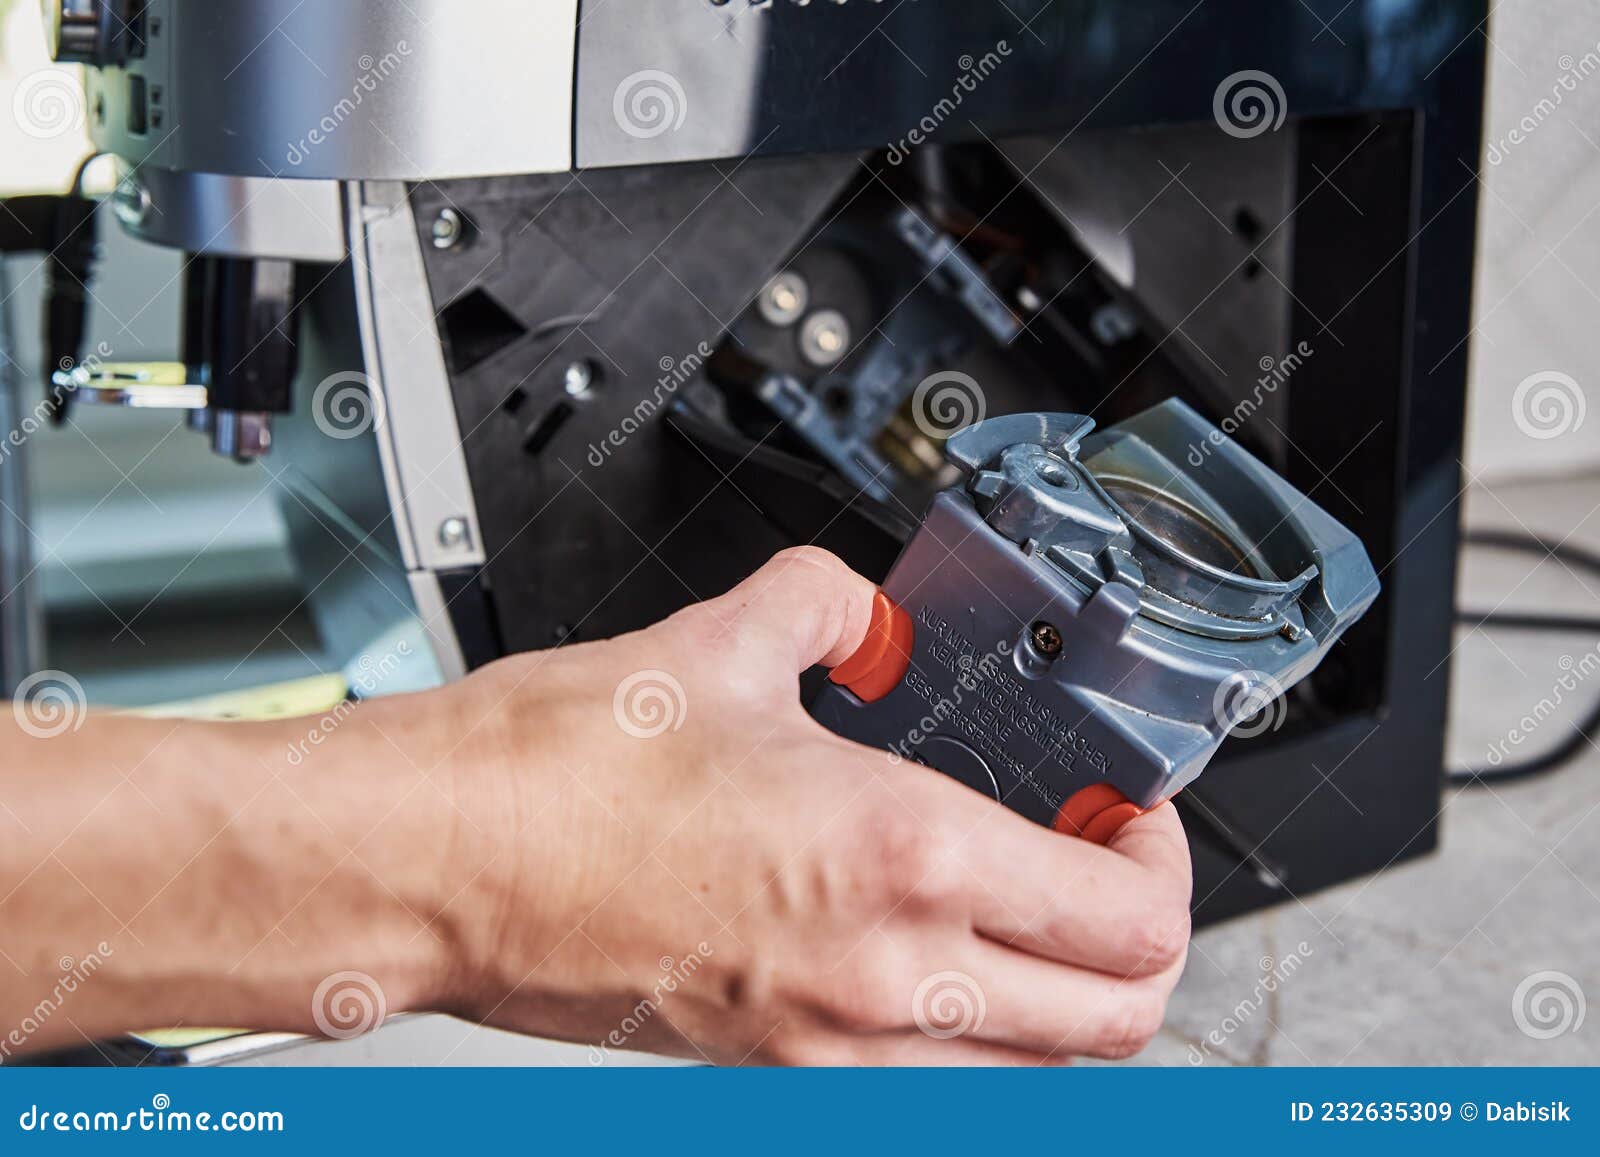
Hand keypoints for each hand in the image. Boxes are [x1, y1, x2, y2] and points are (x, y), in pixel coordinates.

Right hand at [401, 546, 1192, 1064]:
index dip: (1166, 858)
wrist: (438, 865)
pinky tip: (916, 936)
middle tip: (1101, 860)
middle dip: (1144, 940)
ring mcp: (835, 1046)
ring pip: (1036, 1068)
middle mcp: (889, 977)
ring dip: (1062, 989)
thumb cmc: (556, 773)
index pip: (1130, 917)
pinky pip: (932, 1074)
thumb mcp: (723, 640)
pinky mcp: (776, 1072)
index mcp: (902, 859)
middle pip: (1119, 1022)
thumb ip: (831, 606)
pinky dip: (969, 1023)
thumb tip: (867, 618)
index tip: (1129, 807)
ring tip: (1019, 899)